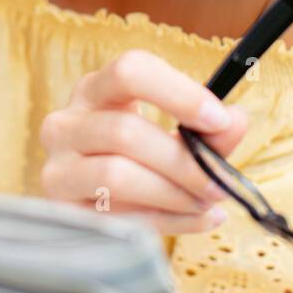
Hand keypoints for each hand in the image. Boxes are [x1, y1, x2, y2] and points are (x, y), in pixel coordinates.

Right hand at [39, 47, 247, 234]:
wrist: (96, 205)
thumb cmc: (141, 160)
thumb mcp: (175, 137)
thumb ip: (209, 131)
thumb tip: (236, 121)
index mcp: (95, 90)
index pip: (129, 71)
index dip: (178, 93)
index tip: (219, 119)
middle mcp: (64, 124)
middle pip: (125, 132)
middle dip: (183, 160)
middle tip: (220, 182)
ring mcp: (57, 170)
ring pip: (116, 175)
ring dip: (173, 193)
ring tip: (206, 202)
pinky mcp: (62, 213)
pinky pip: (118, 218)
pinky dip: (167, 221)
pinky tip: (197, 219)